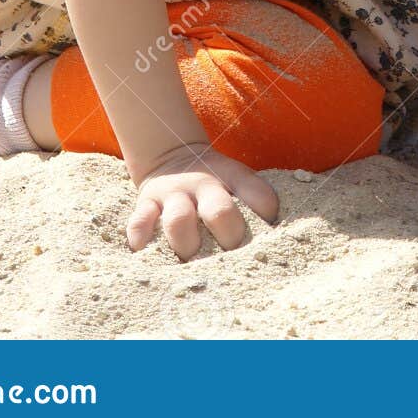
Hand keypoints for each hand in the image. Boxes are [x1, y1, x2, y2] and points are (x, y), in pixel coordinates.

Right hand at [127, 142, 279, 258]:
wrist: (173, 156)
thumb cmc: (215, 184)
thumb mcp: (238, 181)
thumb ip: (255, 203)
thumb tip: (277, 241)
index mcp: (232, 178)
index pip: (258, 195)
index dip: (267, 216)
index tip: (270, 238)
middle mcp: (203, 184)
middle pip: (220, 211)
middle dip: (228, 239)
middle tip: (231, 260)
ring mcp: (173, 194)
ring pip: (179, 222)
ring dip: (187, 246)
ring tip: (191, 262)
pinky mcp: (146, 203)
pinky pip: (140, 222)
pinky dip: (142, 239)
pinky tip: (147, 253)